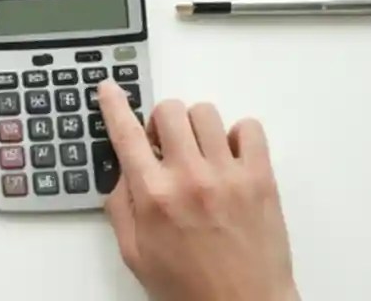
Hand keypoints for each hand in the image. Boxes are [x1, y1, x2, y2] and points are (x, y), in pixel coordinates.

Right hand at [98, 81, 297, 300]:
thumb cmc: (190, 289)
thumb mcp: (135, 255)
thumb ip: (121, 208)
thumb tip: (123, 172)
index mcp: (153, 196)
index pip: (125, 133)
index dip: (113, 105)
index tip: (110, 89)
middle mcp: (189, 178)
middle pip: (169, 110)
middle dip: (161, 121)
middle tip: (164, 145)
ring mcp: (228, 175)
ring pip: (206, 113)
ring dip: (196, 127)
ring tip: (200, 152)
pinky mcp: (261, 178)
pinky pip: (249, 128)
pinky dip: (238, 135)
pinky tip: (230, 157)